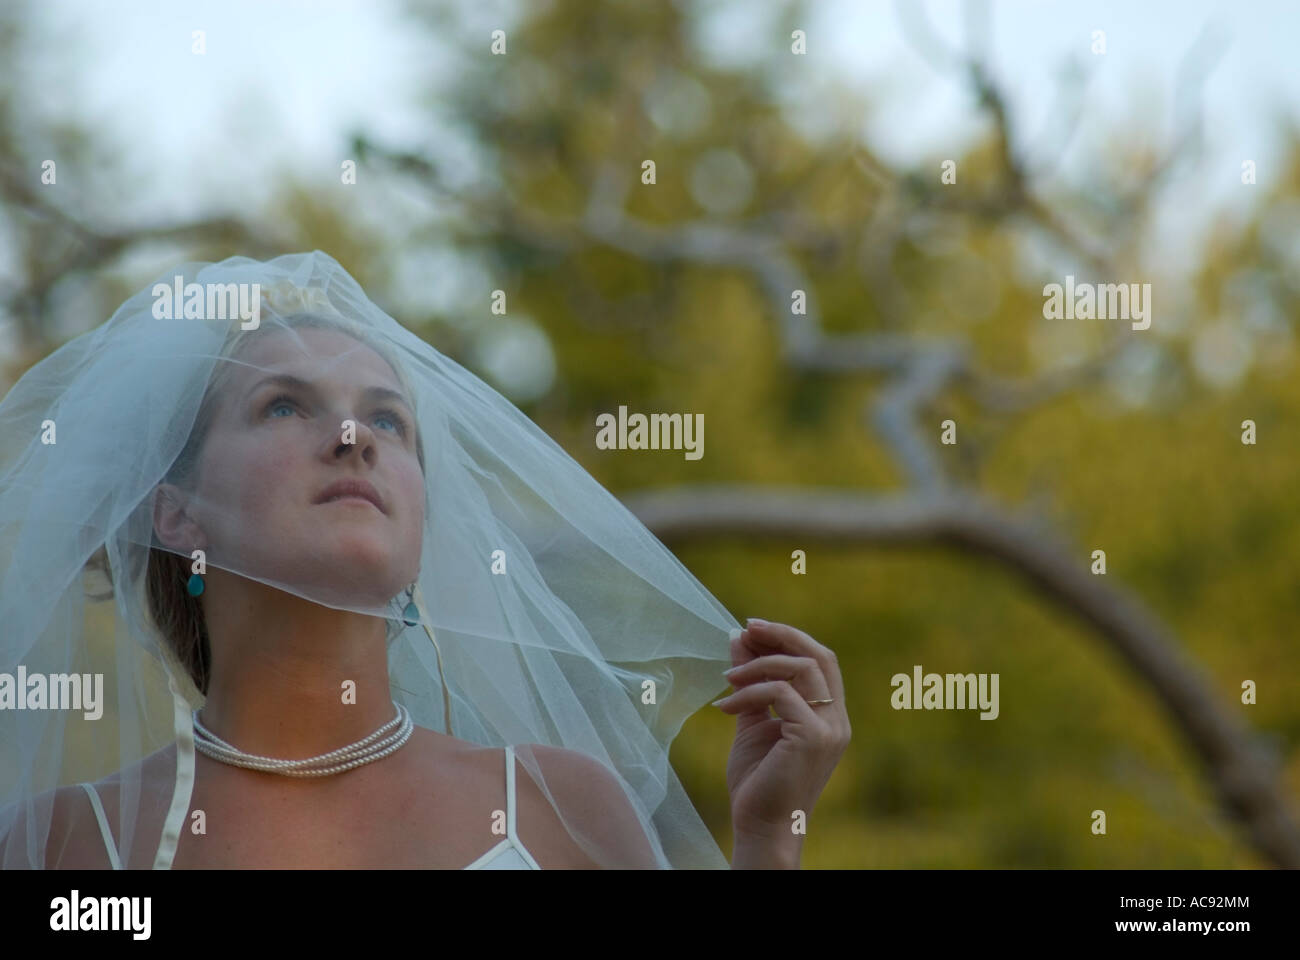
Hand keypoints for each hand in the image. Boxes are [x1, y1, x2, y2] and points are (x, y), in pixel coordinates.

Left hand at [715, 619, 849, 863]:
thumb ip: (749, 682)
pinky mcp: (812, 737)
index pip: (819, 660)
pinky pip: (781, 694)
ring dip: (759, 664)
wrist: (761, 827)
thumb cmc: (757, 781)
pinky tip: (725, 707)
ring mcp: (829, 729)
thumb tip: (739, 638)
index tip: (752, 629)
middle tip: (747, 628)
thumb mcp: (750, 720)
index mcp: (829, 716)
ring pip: (802, 668)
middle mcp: (837, 720)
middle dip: (782, 635)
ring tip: (727, 679)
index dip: (788, 638)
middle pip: (819, 655)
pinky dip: (750, 693)